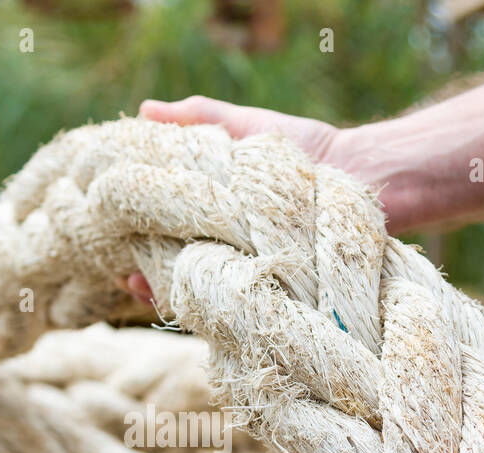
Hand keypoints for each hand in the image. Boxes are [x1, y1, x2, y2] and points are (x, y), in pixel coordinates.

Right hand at [120, 96, 342, 305]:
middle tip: (130, 276)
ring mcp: (252, 275)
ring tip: (155, 290)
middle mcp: (230, 250)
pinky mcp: (278, 295)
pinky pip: (240, 311)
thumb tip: (143, 109)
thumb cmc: (309, 151)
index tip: (114, 240)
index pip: (163, 234)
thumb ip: (201, 118)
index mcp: (215, 216)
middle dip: (148, 277)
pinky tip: (200, 307)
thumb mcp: (250, 127)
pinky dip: (217, 312)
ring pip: (203, 297)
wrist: (369, 176)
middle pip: (175, 271)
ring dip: (176, 297)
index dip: (134, 240)